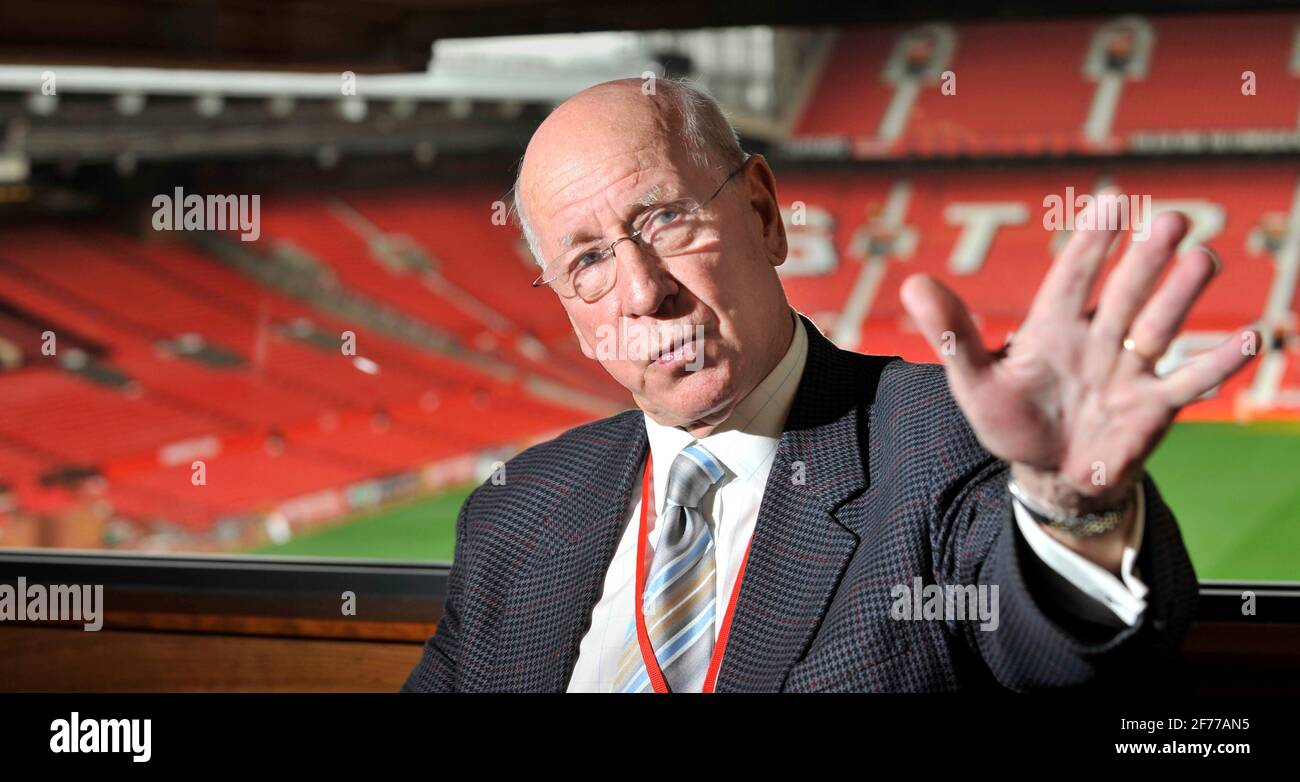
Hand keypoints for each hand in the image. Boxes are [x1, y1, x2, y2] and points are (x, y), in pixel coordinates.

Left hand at [900, 192, 1259, 567]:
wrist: (1047, 475)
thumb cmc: (1010, 421)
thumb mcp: (973, 381)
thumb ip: (951, 334)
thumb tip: (913, 283)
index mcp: (1052, 328)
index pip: (1073, 276)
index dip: (1092, 241)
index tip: (1113, 198)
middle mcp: (1097, 339)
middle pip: (1125, 293)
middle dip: (1147, 259)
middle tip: (1173, 218)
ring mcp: (1128, 371)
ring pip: (1160, 326)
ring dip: (1182, 295)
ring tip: (1205, 258)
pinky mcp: (1153, 408)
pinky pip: (1190, 382)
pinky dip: (1218, 363)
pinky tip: (1251, 337)